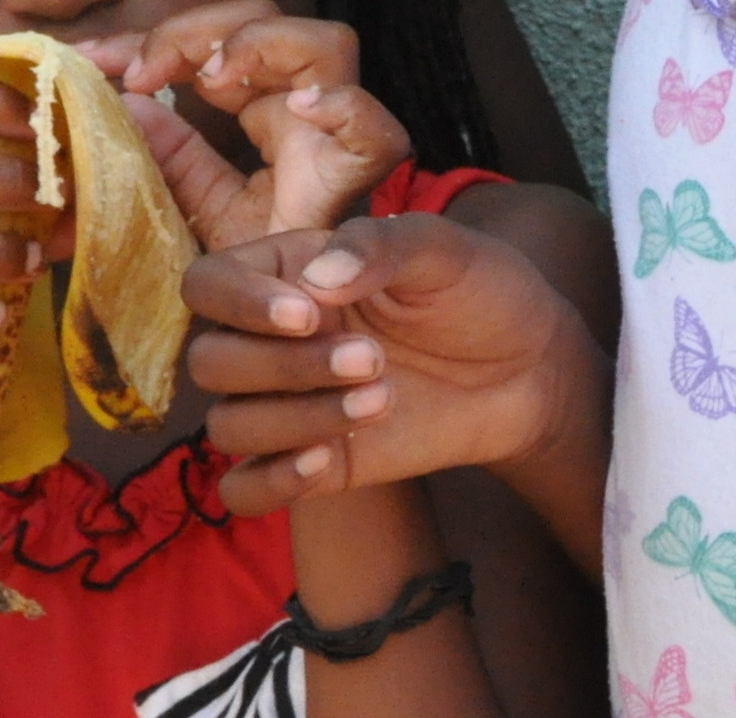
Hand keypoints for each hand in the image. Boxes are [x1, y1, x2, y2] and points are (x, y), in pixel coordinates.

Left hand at [87, 0, 410, 246]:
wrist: (289, 336)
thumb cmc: (254, 276)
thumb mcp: (199, 210)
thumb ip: (171, 157)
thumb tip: (126, 103)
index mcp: (262, 110)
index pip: (214, 43)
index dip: (154, 38)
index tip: (92, 58)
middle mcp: (301, 111)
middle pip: (268, 20)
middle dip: (199, 30)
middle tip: (145, 71)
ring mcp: (332, 140)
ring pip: (327, 44)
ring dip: (261, 47)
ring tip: (211, 78)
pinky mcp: (358, 183)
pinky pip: (374, 132)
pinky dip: (341, 109)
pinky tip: (298, 108)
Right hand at [182, 213, 601, 515]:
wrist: (527, 369)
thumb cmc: (481, 293)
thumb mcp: (444, 250)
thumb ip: (381, 246)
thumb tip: (319, 279)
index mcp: (288, 272)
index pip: (207, 284)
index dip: (241, 303)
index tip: (311, 314)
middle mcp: (272, 339)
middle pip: (210, 362)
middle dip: (285, 367)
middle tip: (374, 359)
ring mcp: (288, 403)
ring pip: (227, 426)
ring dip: (295, 419)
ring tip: (382, 400)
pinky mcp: (313, 461)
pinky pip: (244, 489)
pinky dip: (271, 483)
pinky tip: (328, 460)